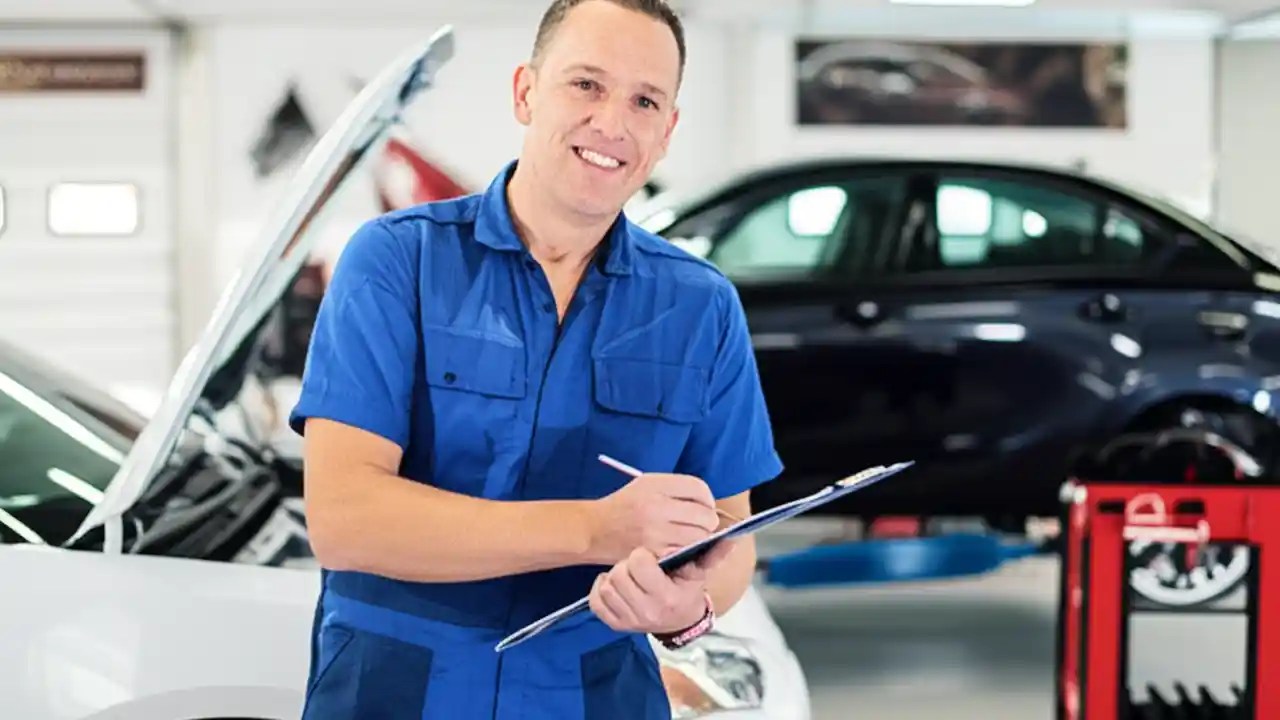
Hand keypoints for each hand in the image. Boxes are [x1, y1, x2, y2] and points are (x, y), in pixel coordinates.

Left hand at [588, 538, 737, 634]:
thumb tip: (731, 536)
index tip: (650, 557)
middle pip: (619, 574)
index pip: (639, 564)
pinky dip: (601, 591)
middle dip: (627, 565)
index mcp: (667, 596)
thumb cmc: (686, 590)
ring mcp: (629, 620)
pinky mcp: (616, 624)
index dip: (643, 555)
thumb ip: (712, 554)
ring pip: (607, 587)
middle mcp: (647, 612)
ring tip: (630, 576)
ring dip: (615, 577)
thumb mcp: (699, 572)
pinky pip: (596, 602)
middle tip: (638, 566)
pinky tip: (616, 586)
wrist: (679, 622)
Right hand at [589, 473, 718, 563]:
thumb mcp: (645, 484)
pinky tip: (678, 547)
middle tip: (701, 524)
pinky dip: (686, 551)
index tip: (704, 505)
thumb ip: (675, 489)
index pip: (698, 488)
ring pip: (698, 537)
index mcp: (655, 485)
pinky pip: (684, 552)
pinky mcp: (654, 554)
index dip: (707, 498)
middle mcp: (657, 507)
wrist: (594, 529)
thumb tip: (707, 503)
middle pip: (704, 515)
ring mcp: (656, 533)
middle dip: (708, 521)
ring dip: (699, 538)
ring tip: (690, 536)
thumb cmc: (623, 505)